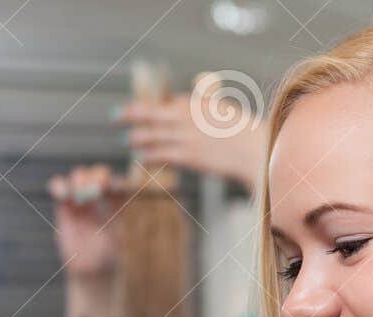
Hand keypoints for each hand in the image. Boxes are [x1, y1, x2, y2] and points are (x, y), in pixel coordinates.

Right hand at [48, 164, 134, 277]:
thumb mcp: (123, 236)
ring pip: (78, 176)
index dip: (114, 180)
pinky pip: (60, 188)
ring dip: (79, 179)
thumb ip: (124, 216)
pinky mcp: (65, 207)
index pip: (117, 181)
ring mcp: (82, 201)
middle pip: (97, 174)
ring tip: (81, 194)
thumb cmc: (112, 256)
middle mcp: (101, 198)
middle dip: (96, 176)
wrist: (92, 271)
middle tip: (99, 186)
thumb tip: (131, 192)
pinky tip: (62, 195)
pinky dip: (59, 186)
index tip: (112, 187)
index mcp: (119, 202)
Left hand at [115, 76, 266, 191]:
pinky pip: (164, 155)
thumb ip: (202, 106)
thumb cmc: (245, 133)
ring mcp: (187, 138)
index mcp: (197, 106)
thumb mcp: (224, 111)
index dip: (154, 106)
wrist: (256, 151)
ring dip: (138, 136)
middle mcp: (188, 119)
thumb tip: (183, 101)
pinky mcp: (190, 157)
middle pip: (153, 114)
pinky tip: (141, 158)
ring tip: (125, 139)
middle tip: (116, 115)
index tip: (140, 108)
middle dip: (133, 114)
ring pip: (154, 135)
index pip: (170, 103)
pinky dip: (150, 156)